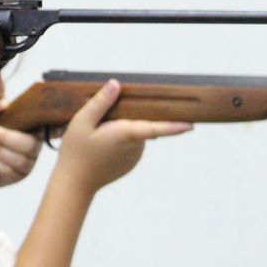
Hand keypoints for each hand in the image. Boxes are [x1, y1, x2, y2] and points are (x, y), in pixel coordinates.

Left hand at [0, 116, 43, 186]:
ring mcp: (25, 166)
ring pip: (19, 161)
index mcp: (34, 130)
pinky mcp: (12, 178)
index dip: (31, 123)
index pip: (41, 127)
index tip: (4, 121)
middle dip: (7, 139)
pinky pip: (7, 173)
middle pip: (30, 146)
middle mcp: (34, 149)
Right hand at [56, 79, 191, 193]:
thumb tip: (116, 84)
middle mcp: (136, 146)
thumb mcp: (81, 123)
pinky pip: (131, 145)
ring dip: (122, 131)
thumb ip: (99, 103)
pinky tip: (102, 148)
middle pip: (140, 123)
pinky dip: (120, 143)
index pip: (156, 128)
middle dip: (126, 118)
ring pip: (135, 134)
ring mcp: (135, 156)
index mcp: (125, 134)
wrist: (74, 182)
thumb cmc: (76, 152)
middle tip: (99, 125)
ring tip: (98, 138)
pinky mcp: (131, 163)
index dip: (174, 126)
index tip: (192, 126)